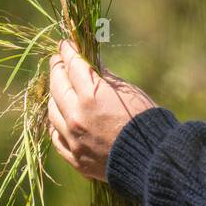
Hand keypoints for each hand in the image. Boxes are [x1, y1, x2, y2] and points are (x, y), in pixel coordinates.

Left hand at [47, 39, 157, 181]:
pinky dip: (56, 123)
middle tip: (59, 61)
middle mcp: (76, 116)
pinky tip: (60, 117)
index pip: (72, 66)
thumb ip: (105, 77)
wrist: (153, 161)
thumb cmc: (146, 121)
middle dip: (57, 69)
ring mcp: (72, 139)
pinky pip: (56, 136)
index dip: (68, 52)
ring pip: (52, 111)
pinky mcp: (74, 157)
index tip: (65, 44)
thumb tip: (92, 64)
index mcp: (91, 96)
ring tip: (60, 88)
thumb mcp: (129, 92)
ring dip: (55, 96)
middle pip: (57, 85)